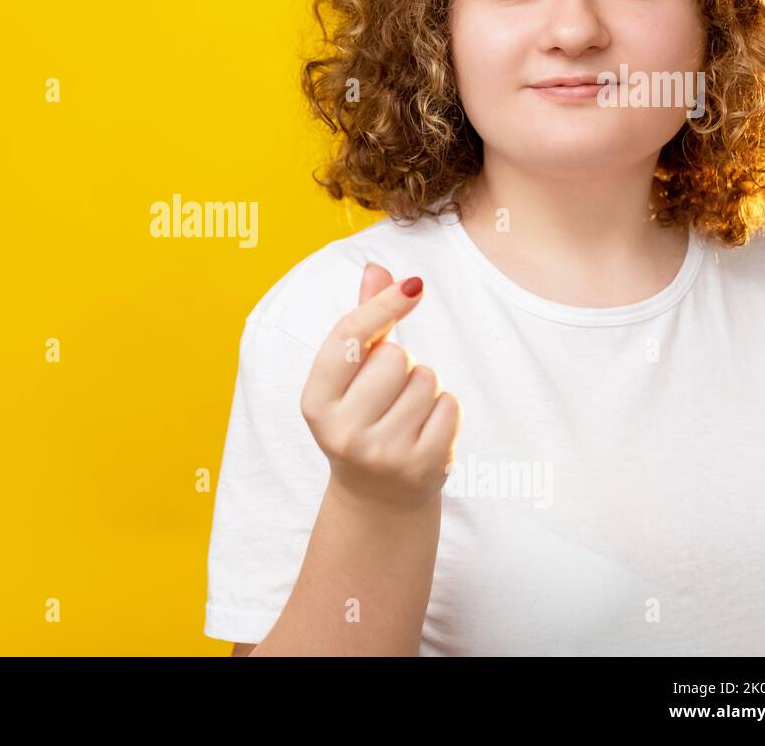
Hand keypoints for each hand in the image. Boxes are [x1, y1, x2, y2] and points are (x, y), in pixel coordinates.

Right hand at [298, 261, 461, 512]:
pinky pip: (450, 406)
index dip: (382, 306)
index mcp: (315, 402)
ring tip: (405, 413)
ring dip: (424, 387)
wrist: (377, 496)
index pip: (350, 338)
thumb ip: (362, 322)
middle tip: (387, 394)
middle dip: (400, 364)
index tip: (413, 285)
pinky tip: (424, 430)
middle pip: (395, 356)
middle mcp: (342, 431)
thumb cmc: (362, 418)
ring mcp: (382, 453)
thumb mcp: (350, 376)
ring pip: (426, 379)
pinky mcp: (421, 466)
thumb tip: (377, 268)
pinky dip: (444, 410)